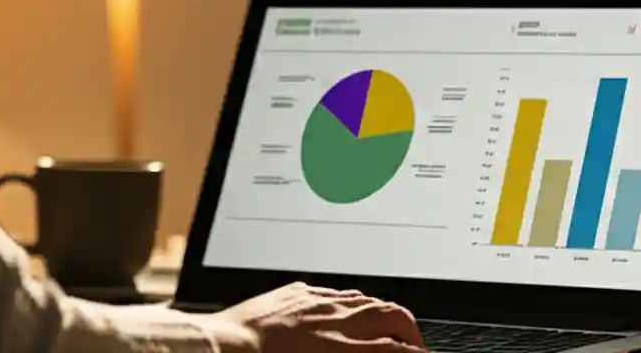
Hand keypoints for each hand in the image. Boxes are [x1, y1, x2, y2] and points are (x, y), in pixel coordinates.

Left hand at [208, 282, 426, 351]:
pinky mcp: (297, 293)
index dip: (416, 352)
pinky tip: (351, 310)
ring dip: (385, 314)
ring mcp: (317, 302)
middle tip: (414, 344)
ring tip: (390, 326)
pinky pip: (337, 292)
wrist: (224, 348)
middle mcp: (336, 322)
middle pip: (392, 316)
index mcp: (344, 349)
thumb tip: (371, 352)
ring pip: (367, 299)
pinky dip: (354, 303)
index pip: (397, 348)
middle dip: (411, 330)